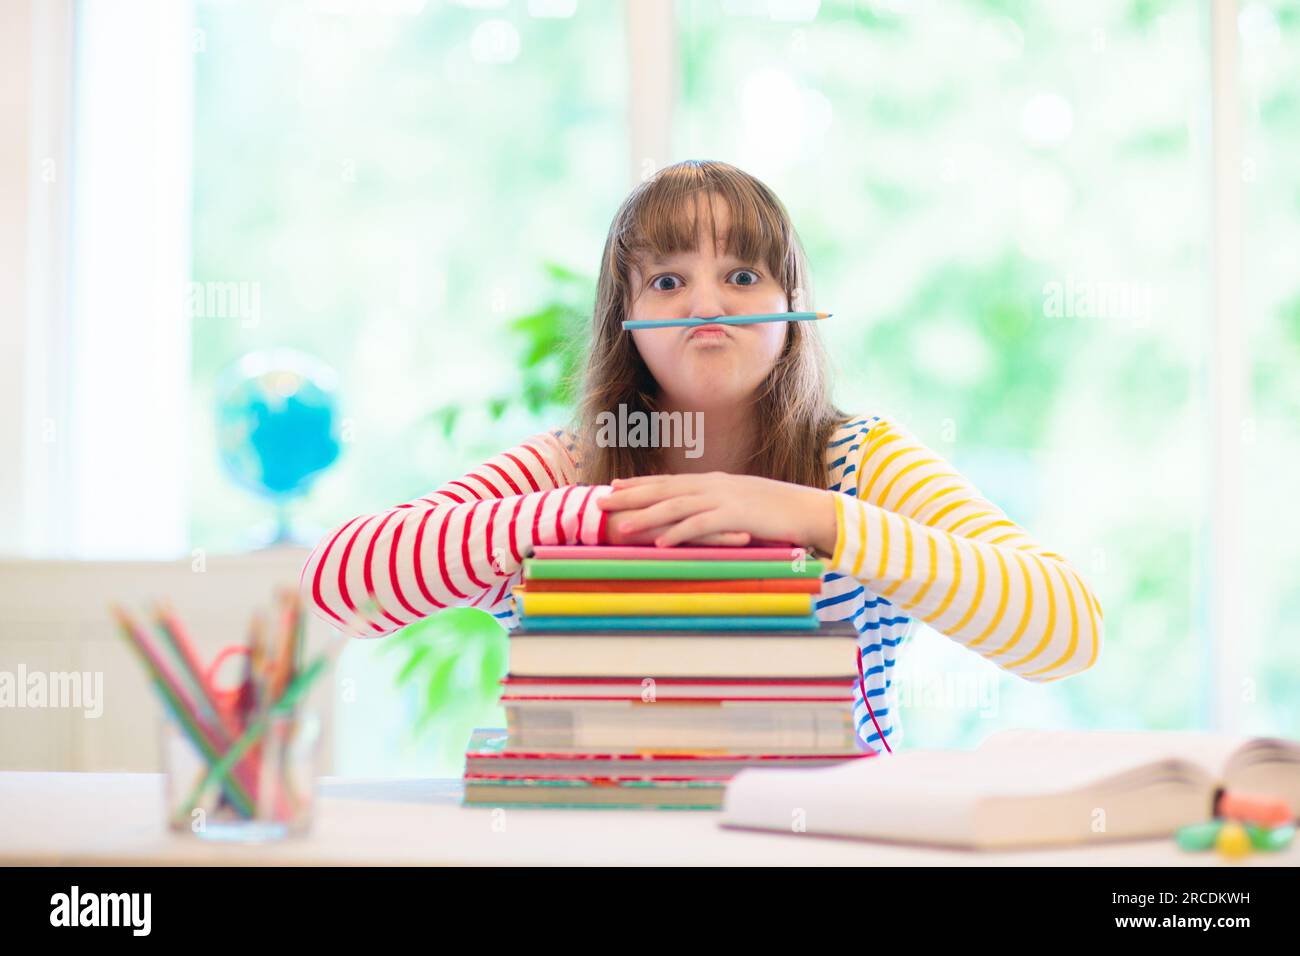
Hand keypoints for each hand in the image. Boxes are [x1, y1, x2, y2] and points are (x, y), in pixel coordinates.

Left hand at [597, 472, 836, 552]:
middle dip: (630, 496)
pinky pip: (700, 526)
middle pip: (663, 490)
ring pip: (675, 506)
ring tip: (622, 526)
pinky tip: (660, 543)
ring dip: (646, 517)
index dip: (639, 484)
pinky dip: (678, 534)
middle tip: (602, 501)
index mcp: (712, 482)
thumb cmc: (775, 511)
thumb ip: (717, 505)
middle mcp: (713, 486)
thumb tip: (698, 515)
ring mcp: (723, 499)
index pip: (668, 481)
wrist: (807, 509)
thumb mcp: (741, 503)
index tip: (614, 486)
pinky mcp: (735, 517)